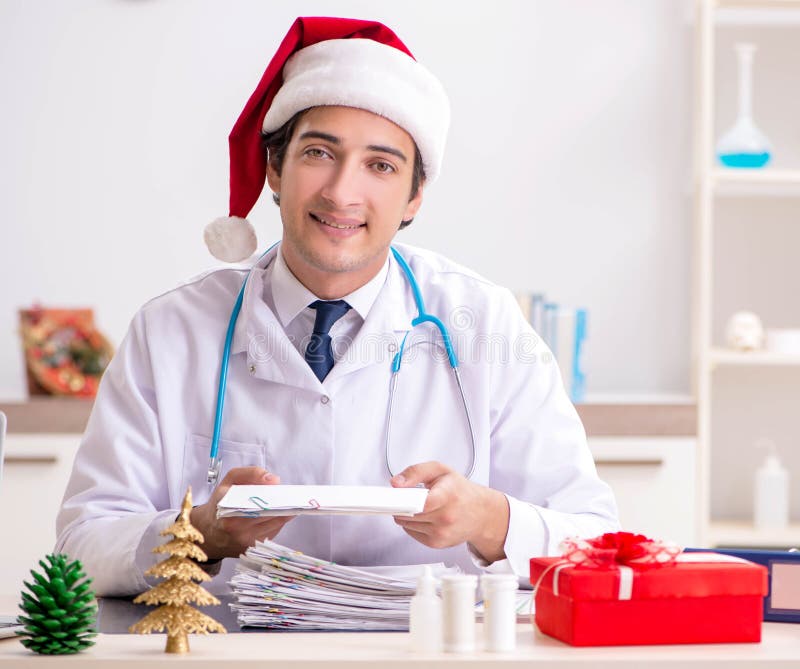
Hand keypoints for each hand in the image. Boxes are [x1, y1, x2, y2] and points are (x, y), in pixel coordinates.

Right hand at [190, 466, 293, 559]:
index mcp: (225, 505)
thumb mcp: (229, 481)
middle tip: (288, 494)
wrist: (208, 533)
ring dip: (284, 512)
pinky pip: (272, 532)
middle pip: (267, 511)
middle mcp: (233, 525)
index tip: (277, 485)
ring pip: (274, 523)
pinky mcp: (251, 548)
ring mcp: (243, 539)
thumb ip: (250, 473)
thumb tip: (273, 479)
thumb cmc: (220, 503)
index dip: (269, 492)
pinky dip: (277, 522)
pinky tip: (277, 515)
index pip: (253, 497)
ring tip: (288, 502)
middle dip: (280, 502)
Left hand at [390, 461, 509, 563]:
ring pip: (406, 524)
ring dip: (406, 514)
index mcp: (448, 496)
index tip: (393, 497)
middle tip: (406, 495)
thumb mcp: (440, 470)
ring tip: (420, 505)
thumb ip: (416, 472)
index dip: (404, 500)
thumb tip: (396, 483)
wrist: (481, 513)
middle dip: (401, 504)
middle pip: (409, 513)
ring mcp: (441, 533)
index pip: (420, 503)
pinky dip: (412, 524)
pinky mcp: (436, 543)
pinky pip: (411, 533)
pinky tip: (424, 516)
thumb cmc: (460, 491)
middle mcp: (446, 517)